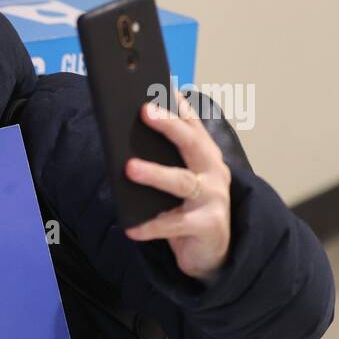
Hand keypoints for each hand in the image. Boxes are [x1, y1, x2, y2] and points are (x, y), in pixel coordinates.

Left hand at [124, 94, 232, 280]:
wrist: (212, 253)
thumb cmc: (189, 210)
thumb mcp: (178, 183)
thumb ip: (163, 162)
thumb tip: (124, 145)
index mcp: (206, 157)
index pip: (192, 125)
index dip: (179, 105)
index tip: (161, 84)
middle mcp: (214, 173)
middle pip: (192, 144)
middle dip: (169, 125)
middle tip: (144, 112)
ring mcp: (213, 199)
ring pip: (182, 182)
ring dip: (155, 173)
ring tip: (129, 168)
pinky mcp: (207, 226)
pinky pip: (174, 225)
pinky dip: (151, 226)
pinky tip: (131, 227)